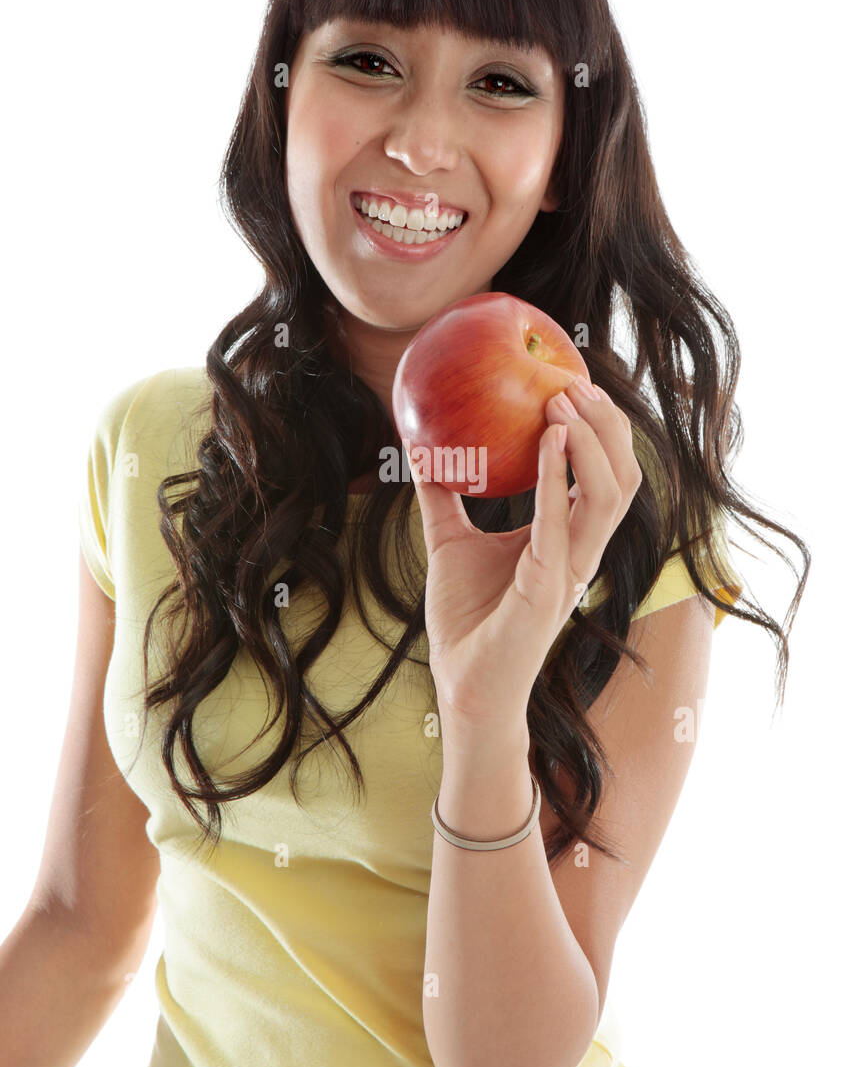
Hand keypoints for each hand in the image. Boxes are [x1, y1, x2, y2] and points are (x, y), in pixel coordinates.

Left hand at [407, 375, 642, 745]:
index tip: (575, 381)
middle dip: (609, 425)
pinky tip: (546, 439)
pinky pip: (561, 525)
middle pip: (622, 478)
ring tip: (562, 400)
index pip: (603, 476)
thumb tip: (419, 446)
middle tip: (575, 380)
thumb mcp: (450, 542)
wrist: (464, 686)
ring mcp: (572, 572)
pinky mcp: (549, 590)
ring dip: (591, 442)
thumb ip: (443, 496)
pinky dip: (555, 477)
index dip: (601, 429)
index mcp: (568, 541)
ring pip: (609, 496)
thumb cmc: (466, 620)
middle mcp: (581, 553)